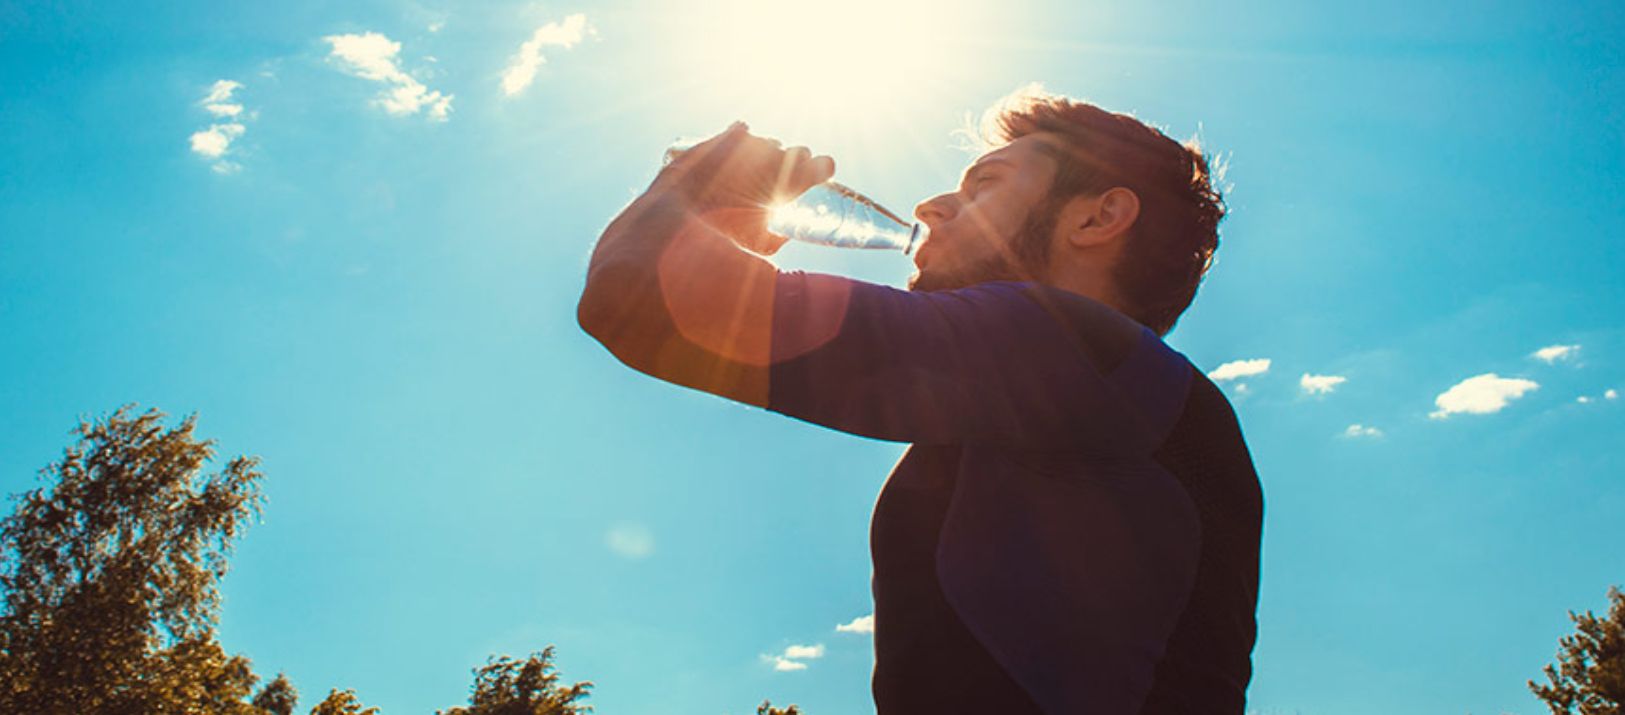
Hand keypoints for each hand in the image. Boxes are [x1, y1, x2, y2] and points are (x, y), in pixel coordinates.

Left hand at [653, 122, 835, 255]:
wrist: (686, 206)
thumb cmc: (725, 230)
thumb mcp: (757, 244)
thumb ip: (778, 239)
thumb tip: (783, 236)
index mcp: (793, 179)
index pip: (825, 164)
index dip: (822, 169)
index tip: (816, 176)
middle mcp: (779, 155)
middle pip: (800, 152)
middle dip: (795, 164)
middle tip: (782, 181)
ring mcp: (755, 143)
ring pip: (770, 143)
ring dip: (767, 155)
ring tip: (750, 175)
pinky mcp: (730, 136)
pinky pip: (742, 131)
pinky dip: (740, 142)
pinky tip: (735, 154)